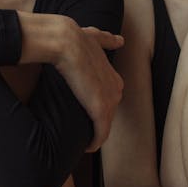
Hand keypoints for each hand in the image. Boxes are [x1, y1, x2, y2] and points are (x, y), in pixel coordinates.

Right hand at [21, 15, 123, 151]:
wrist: (66, 42)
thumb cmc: (76, 39)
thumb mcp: (96, 38)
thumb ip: (108, 40)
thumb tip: (120, 41)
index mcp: (114, 77)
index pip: (109, 99)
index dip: (96, 107)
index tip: (84, 113)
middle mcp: (116, 90)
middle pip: (108, 114)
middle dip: (97, 123)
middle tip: (82, 129)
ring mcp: (110, 101)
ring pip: (105, 126)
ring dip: (96, 135)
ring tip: (84, 141)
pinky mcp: (100, 111)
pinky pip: (100, 134)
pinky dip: (94, 142)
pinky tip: (88, 148)